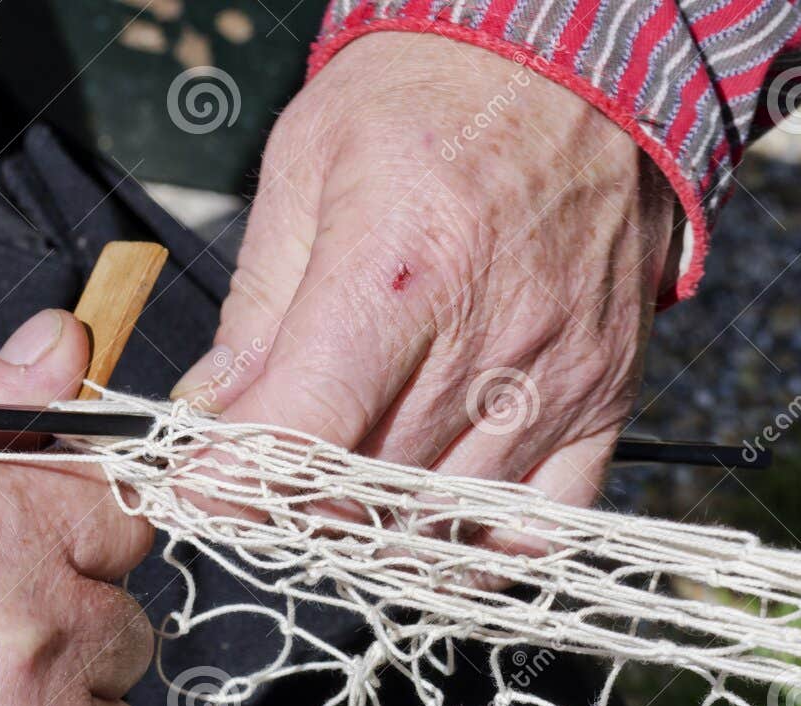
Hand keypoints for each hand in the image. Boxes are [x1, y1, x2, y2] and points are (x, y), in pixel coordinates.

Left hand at [173, 33, 678, 507]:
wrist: (578, 62)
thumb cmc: (430, 99)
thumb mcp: (307, 168)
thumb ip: (258, 306)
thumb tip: (210, 409)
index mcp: (396, 270)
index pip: (302, 424)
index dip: (232, 480)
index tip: (195, 495)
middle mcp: (485, 338)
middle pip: (364, 487)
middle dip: (291, 501)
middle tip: (260, 481)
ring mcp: (555, 377)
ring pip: (442, 517)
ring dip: (374, 526)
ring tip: (337, 492)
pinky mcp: (605, 396)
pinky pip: (544, 523)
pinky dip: (481, 547)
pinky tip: (434, 523)